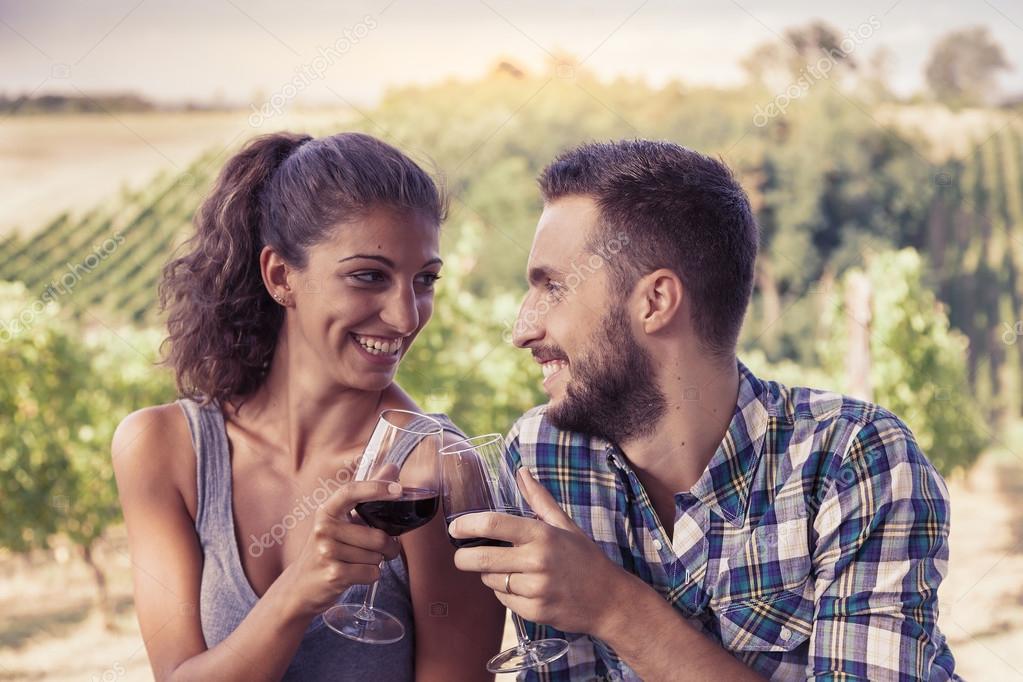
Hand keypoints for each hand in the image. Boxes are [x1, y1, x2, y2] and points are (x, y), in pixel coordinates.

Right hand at [283, 475, 401, 617]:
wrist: (300, 586)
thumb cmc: (328, 548)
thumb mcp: (341, 520)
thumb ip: (368, 495)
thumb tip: (393, 467)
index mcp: (327, 511)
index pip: (351, 492)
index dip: (376, 488)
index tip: (398, 489)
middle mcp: (323, 528)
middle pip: (378, 536)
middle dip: (388, 546)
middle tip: (381, 549)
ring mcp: (327, 552)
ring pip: (377, 557)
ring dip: (377, 562)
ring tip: (360, 561)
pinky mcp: (333, 574)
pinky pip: (372, 573)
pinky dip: (371, 575)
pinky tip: (355, 574)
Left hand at [449, 468, 629, 636]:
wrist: (609, 600)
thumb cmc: (585, 559)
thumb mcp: (565, 525)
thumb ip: (539, 499)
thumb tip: (521, 472)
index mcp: (542, 535)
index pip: (493, 524)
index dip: (467, 525)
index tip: (454, 528)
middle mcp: (536, 561)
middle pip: (481, 559)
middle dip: (463, 558)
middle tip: (462, 556)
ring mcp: (535, 589)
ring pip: (490, 581)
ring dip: (491, 576)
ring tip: (510, 571)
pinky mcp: (534, 612)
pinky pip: (503, 601)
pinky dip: (506, 594)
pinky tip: (524, 588)